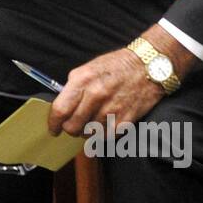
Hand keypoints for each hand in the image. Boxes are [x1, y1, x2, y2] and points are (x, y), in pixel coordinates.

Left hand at [48, 25, 196, 135]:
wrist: (149, 66)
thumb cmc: (117, 66)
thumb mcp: (89, 68)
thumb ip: (74, 86)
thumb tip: (61, 105)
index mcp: (83, 80)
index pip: (60, 109)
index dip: (54, 123)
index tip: (53, 128)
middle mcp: (96, 95)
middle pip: (73, 126)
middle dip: (70, 128)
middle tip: (74, 125)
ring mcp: (111, 109)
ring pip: (89, 134)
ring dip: (88, 131)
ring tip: (93, 120)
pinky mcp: (126, 120)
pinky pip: (106, 137)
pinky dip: (104, 134)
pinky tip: (105, 124)